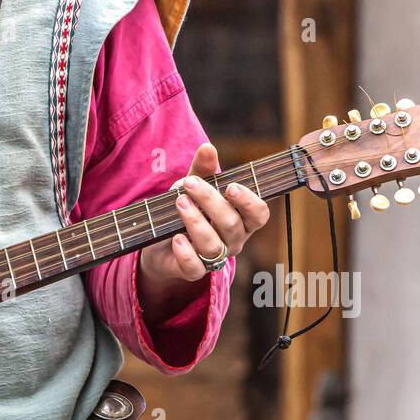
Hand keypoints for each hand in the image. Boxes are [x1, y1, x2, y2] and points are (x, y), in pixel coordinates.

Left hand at [138, 143, 269, 307]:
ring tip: (179, 203)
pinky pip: (194, 268)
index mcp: (242, 220)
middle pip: (232, 225)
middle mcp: (233, 241)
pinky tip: (176, 237)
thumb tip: (207, 147)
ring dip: (195, 222)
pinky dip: (185, 253)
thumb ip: (202, 169)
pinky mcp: (192, 271)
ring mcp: (214, 258)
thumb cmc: (188, 210)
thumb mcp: (193, 186)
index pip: (259, 214)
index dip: (248, 202)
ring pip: (213, 245)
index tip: (230, 186)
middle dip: (210, 202)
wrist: (161, 243)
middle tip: (189, 184)